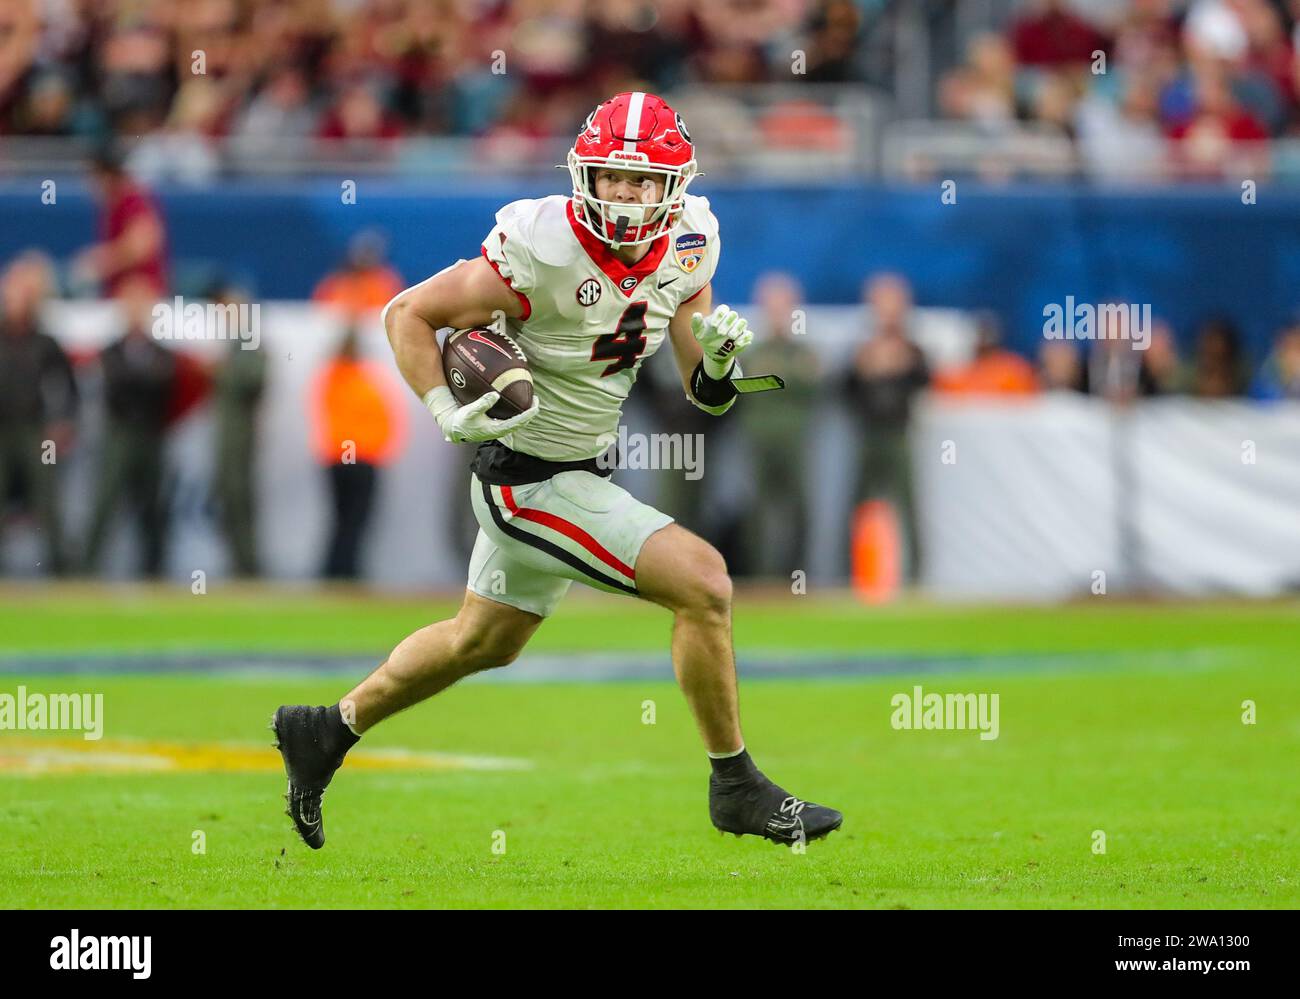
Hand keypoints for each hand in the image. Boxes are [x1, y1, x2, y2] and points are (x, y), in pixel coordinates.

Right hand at [425, 386, 539, 443]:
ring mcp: (498, 430)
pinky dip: (517, 413)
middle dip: (530, 412)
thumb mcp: (470, 411)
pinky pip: (511, 420)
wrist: (453, 429)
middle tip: (536, 399)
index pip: (518, 422)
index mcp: (497, 429)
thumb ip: (483, 403)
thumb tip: (495, 395)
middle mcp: (500, 431)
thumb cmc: (462, 420)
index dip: (529, 414)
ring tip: (530, 401)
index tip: (536, 405)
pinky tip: (517, 405)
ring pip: (517, 422)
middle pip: (521, 423)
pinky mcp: (495, 427)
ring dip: (525, 413)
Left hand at [691, 304, 751, 378]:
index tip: (713, 325)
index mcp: (720, 315)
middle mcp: (730, 319)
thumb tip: (696, 315)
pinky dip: (744, 338)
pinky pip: (748, 334)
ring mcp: (738, 327)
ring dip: (737, 329)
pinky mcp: (744, 337)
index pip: (723, 309)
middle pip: (733, 315)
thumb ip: (696, 323)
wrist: (713, 351)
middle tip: (720, 333)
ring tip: (730, 337)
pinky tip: (736, 344)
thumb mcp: (698, 332)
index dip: (719, 315)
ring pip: (742, 322)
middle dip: (727, 323)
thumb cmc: (705, 338)